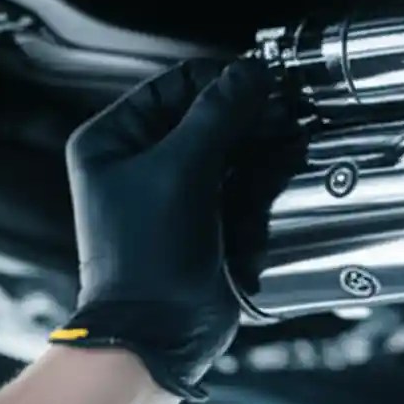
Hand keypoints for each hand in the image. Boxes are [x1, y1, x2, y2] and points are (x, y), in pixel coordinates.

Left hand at [49, 59, 275, 399]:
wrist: (158, 333)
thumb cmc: (147, 256)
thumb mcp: (181, 172)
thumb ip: (218, 115)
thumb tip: (252, 70)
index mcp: (112, 139)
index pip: (175, 84)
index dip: (223, 80)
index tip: (268, 84)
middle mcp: (137, 160)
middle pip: (203, 113)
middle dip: (246, 112)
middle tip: (288, 111)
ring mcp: (169, 190)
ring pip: (223, 145)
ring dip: (257, 140)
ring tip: (291, 137)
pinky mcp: (199, 216)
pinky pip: (233, 179)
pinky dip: (258, 171)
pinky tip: (283, 167)